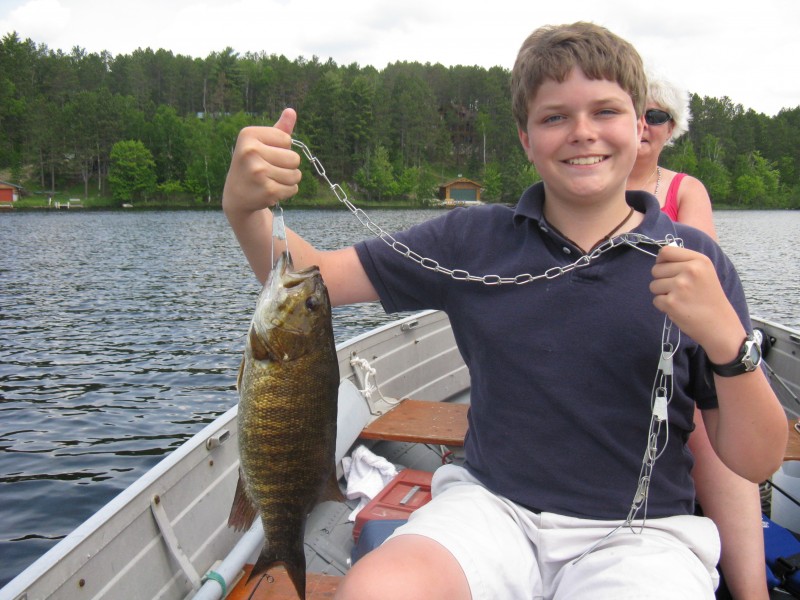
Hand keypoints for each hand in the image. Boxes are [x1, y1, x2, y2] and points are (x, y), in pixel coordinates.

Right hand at [222, 108, 301, 213]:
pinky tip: (271, 191)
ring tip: (270, 180)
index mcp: (248, 135)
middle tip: (269, 170)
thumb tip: (291, 111)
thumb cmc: (252, 164)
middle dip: (288, 166)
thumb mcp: (261, 144)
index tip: (265, 155)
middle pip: (294, 158)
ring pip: (296, 175)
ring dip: (288, 180)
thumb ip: (278, 129)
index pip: (287, 140)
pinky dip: (287, 191)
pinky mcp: (267, 191)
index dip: (282, 149)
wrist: (236, 196)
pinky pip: (293, 188)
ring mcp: (258, 172)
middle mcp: (250, 151)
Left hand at [649, 245, 743, 360]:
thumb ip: (685, 262)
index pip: (666, 251)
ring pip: (653, 285)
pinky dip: (663, 306)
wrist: (720, 325)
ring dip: (662, 293)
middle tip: (678, 289)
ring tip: (680, 299)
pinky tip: (679, 308)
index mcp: (699, 260)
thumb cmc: (710, 298)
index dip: (661, 261)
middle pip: (656, 269)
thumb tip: (661, 255)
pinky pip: (656, 300)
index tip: (666, 268)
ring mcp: (680, 286)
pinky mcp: (671, 302)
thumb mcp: (705, 272)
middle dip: (662, 279)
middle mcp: (690, 270)